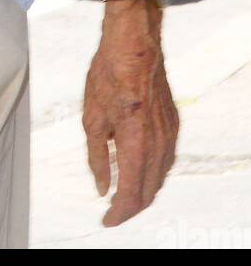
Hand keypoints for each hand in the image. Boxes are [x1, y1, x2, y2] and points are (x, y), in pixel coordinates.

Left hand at [82, 1, 177, 225]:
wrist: (134, 45)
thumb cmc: (109, 74)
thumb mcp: (92, 117)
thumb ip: (96, 156)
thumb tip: (102, 186)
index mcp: (135, 143)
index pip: (130, 193)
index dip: (118, 213)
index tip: (106, 221)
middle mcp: (158, 143)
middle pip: (149, 191)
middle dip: (131, 207)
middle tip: (113, 213)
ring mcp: (169, 134)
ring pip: (160, 177)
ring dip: (144, 192)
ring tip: (124, 197)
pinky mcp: (173, 124)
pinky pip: (166, 160)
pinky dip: (153, 173)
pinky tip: (140, 171)